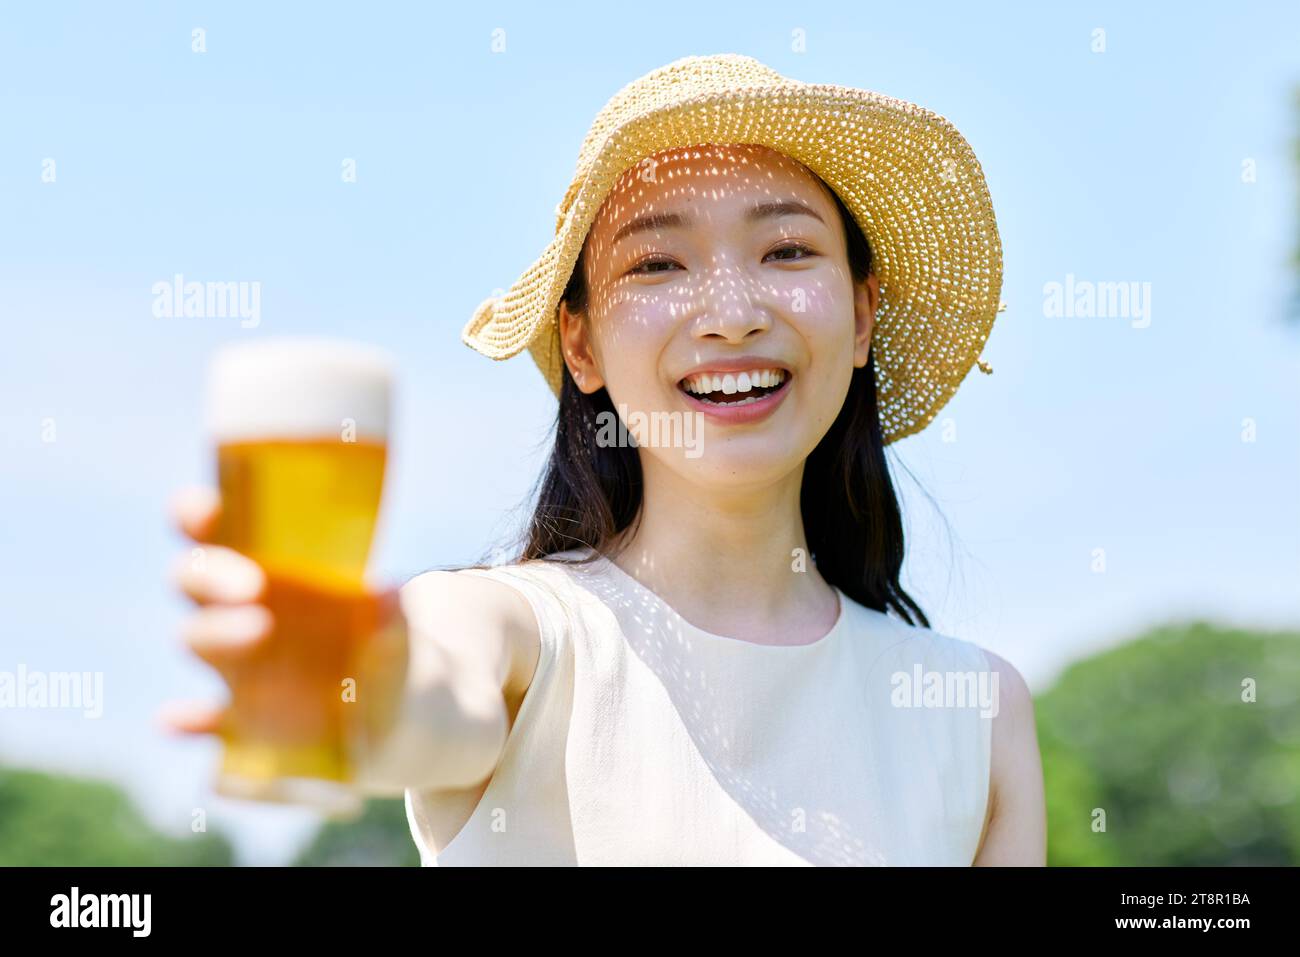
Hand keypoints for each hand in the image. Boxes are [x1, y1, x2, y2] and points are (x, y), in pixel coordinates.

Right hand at [160, 486, 408, 779]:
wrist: (386, 699)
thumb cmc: (370, 632)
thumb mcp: (387, 617)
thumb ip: (385, 610)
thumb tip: (385, 597)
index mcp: (260, 560)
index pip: (207, 525)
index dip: (195, 513)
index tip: (207, 511)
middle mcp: (233, 605)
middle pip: (191, 577)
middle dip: (210, 575)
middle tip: (252, 586)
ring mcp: (232, 659)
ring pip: (196, 637)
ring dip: (217, 634)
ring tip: (260, 630)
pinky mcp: (238, 716)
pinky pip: (204, 719)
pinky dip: (189, 721)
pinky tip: (177, 721)